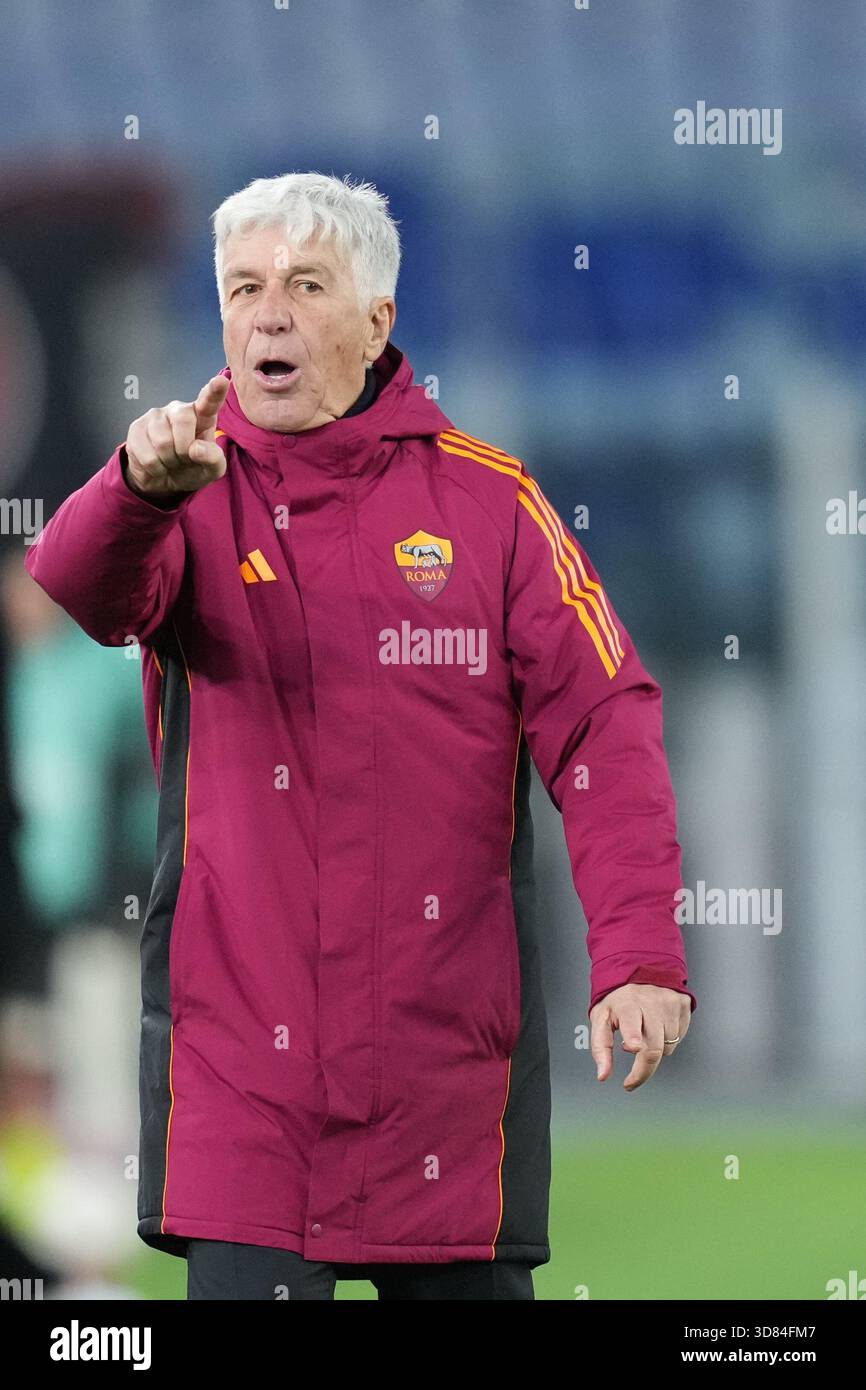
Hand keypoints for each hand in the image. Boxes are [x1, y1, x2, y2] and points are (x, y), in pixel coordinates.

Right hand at [125, 375, 230, 497]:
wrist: (162, 481)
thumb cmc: (192, 468)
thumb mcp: (212, 470)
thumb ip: (213, 459)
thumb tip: (196, 449)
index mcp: (203, 416)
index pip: (209, 401)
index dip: (215, 391)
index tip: (221, 381)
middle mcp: (179, 410)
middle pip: (183, 421)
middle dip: (185, 449)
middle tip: (184, 459)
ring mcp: (156, 416)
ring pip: (163, 441)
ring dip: (169, 461)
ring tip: (170, 461)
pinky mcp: (137, 427)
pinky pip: (147, 455)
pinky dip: (155, 468)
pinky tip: (156, 464)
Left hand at [590, 983, 690, 1091]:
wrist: (640, 970)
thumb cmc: (619, 1000)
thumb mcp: (601, 1019)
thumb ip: (600, 1048)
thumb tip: (603, 1075)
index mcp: (627, 1004)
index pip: (632, 1022)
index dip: (634, 1037)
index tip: (635, 1046)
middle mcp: (650, 1002)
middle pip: (654, 1047)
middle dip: (643, 1071)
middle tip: (632, 1081)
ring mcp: (670, 1003)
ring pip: (668, 1046)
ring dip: (655, 1049)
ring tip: (644, 1033)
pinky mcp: (683, 1004)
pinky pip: (679, 1037)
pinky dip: (667, 1039)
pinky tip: (657, 1026)